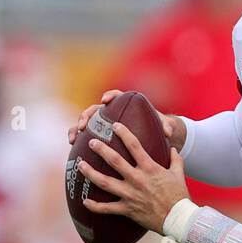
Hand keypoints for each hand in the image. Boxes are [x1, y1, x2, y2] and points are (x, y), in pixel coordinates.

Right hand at [68, 90, 185, 149]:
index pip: (117, 96)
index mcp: (127, 107)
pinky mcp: (98, 136)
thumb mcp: (164, 128)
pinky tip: (72, 146)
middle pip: (95, 110)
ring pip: (86, 123)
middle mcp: (112, 114)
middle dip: (87, 115)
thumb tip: (169, 132)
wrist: (154, 140)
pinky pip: (84, 136)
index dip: (110, 96)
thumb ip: (167, 126)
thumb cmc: (159, 130)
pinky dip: (77, 138)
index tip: (105, 101)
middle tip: (84, 124)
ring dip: (77, 127)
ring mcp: (102, 125)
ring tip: (73, 137)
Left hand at [74, 121, 190, 233]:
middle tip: (91, 141)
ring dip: (91, 173)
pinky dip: (95, 206)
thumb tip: (172, 148)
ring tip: (80, 165)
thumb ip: (175, 159)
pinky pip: (107, 208)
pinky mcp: (127, 209)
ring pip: (105, 183)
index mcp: (150, 168)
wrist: (177, 218)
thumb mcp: (178, 174)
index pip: (134, 146)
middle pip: (115, 161)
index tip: (114, 125)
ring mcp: (130, 195)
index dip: (124, 134)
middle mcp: (137, 179)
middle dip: (101, 149)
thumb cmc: (179, 196)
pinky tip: (85, 201)